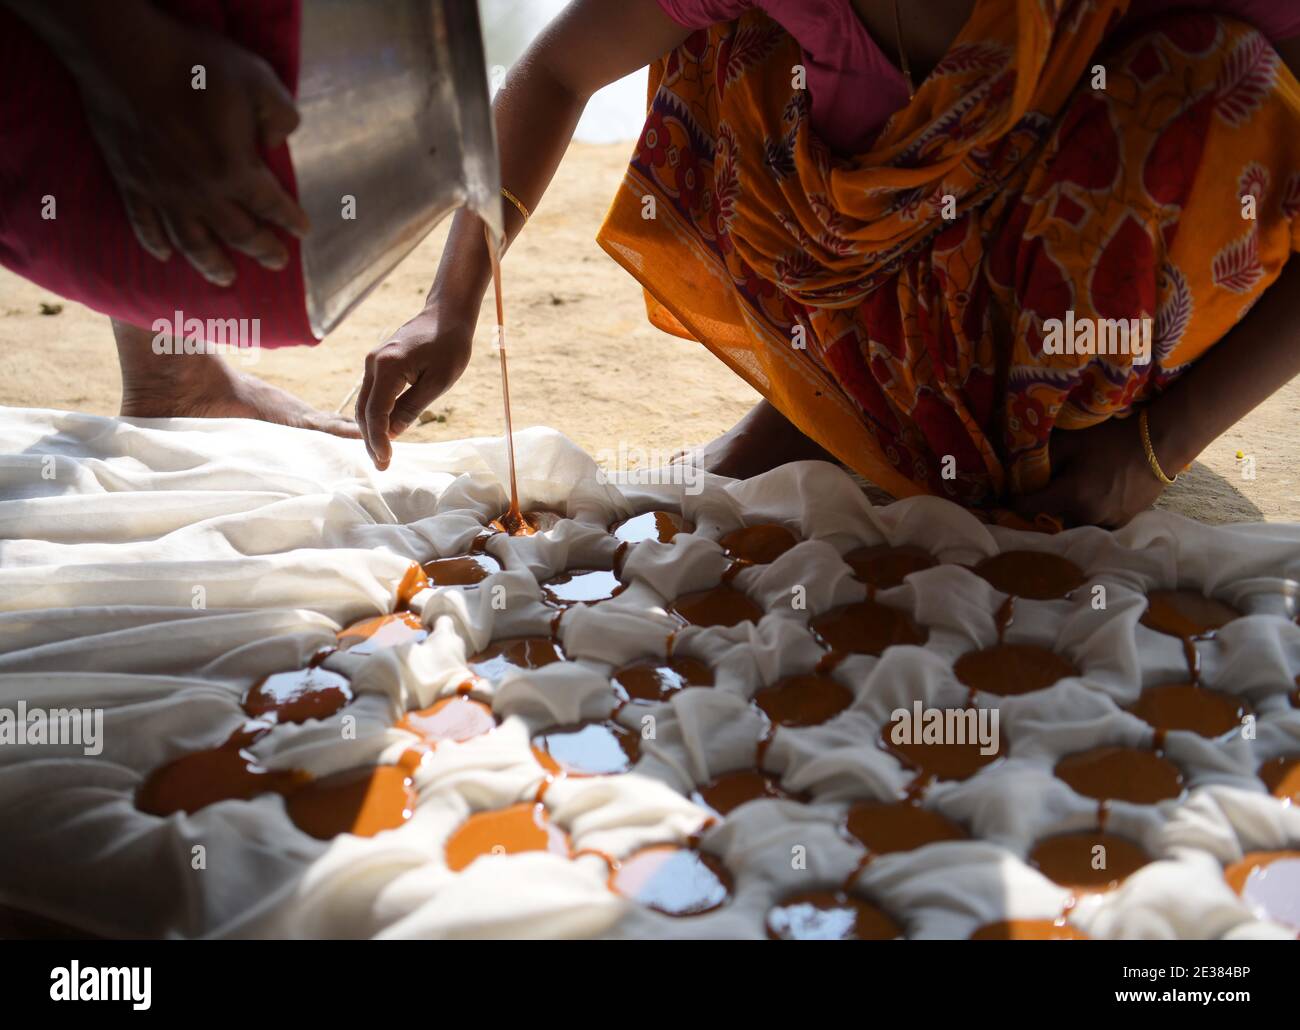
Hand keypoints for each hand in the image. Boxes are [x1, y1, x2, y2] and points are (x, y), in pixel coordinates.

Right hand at [70, 11, 309, 284]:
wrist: (121, 54)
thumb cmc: (193, 65)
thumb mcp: (258, 79)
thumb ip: (280, 115)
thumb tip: (279, 141)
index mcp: (235, 171)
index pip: (271, 205)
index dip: (290, 220)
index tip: (303, 232)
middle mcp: (201, 192)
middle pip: (238, 233)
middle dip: (262, 250)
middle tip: (278, 262)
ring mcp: (163, 192)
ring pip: (192, 242)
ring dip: (212, 264)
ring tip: (226, 279)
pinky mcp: (130, 183)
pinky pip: (144, 224)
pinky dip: (154, 243)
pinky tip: (163, 256)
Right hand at [356, 307, 474, 469]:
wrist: (447, 314)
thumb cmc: (450, 346)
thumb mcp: (438, 382)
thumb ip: (412, 407)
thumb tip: (393, 433)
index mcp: (388, 367)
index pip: (375, 413)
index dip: (378, 440)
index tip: (385, 461)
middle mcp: (373, 364)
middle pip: (363, 411)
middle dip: (371, 440)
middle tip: (382, 465)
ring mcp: (373, 362)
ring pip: (364, 404)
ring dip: (371, 429)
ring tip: (383, 454)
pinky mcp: (378, 363)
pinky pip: (371, 394)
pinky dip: (375, 415)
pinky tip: (385, 431)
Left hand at [1010, 415, 1168, 527]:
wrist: (1159, 445)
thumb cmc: (1112, 439)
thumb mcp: (1071, 442)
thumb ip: (1040, 458)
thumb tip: (1017, 471)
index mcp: (1070, 496)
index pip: (1027, 508)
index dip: (1012, 500)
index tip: (1006, 495)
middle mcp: (1086, 516)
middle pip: (1049, 520)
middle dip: (1038, 509)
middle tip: (1032, 495)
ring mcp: (1105, 523)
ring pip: (1071, 524)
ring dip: (1062, 515)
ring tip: (1059, 499)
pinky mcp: (1120, 524)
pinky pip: (1092, 525)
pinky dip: (1083, 516)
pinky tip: (1084, 501)